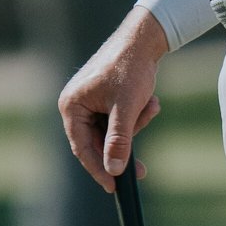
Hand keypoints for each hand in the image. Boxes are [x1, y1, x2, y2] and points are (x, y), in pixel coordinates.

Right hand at [56, 8, 166, 194]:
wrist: (146, 37)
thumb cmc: (131, 67)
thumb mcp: (126, 108)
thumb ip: (119, 140)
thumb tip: (114, 170)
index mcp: (72, 105)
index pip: (82, 147)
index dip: (98, 169)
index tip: (113, 187)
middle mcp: (76, 104)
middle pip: (98, 141)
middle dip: (125, 143)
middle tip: (143, 169)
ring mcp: (91, 101)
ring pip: (113, 131)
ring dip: (135, 124)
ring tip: (152, 106)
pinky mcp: (105, 98)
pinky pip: (120, 119)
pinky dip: (136, 115)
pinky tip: (152, 101)